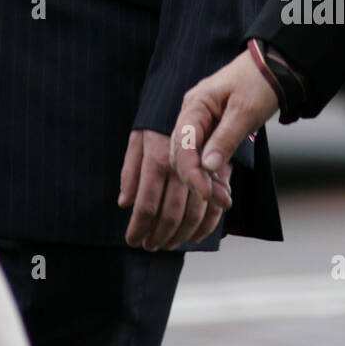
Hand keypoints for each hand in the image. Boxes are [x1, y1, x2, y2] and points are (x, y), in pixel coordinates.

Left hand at [118, 127, 232, 249]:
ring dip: (180, 236)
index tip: (132, 239)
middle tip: (149, 245)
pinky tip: (195, 236)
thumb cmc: (161, 119)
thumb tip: (124, 202)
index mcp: (157, 159)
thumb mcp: (138, 136)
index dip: (138, 227)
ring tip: (167, 244)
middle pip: (170, 215)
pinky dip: (205, 227)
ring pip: (193, 216)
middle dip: (158, 235)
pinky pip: (215, 208)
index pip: (146, 204)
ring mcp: (202, 172)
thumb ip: (130, 169)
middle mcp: (180, 169)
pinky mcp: (220, 173)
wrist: (197, 100)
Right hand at [168, 49, 279, 238]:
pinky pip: (202, 157)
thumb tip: (207, 168)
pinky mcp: (210, 131)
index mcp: (195, 105)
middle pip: (180, 155)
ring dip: (203, 181)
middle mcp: (192, 114)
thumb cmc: (259, 84)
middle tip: (223, 200)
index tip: (208, 194)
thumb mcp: (245, 112)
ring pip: (189, 159)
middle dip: (197, 181)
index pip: (182, 144)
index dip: (192, 173)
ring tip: (224, 199)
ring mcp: (200, 123)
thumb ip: (225, 139)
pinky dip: (211, 174)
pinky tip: (222, 189)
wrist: (274, 68)